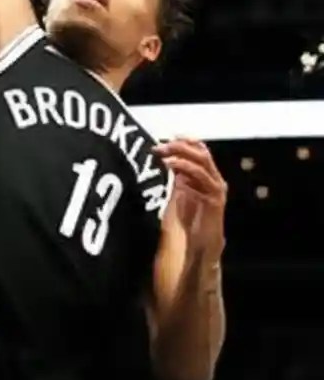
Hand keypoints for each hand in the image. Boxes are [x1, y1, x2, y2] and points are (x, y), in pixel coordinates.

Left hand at [154, 138, 227, 254]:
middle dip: (181, 148)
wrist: (203, 242)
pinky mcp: (214, 203)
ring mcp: (216, 191)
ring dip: (183, 162)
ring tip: (166, 160)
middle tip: (161, 147)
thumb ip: (180, 176)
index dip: (186, 141)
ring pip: (203, 169)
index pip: (201, 150)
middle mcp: (215, 180)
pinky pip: (203, 188)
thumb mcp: (183, 191)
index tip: (168, 137)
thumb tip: (168, 158)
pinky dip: (189, 183)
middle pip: (202, 155)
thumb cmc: (192, 218)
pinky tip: (177, 182)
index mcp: (208, 175)